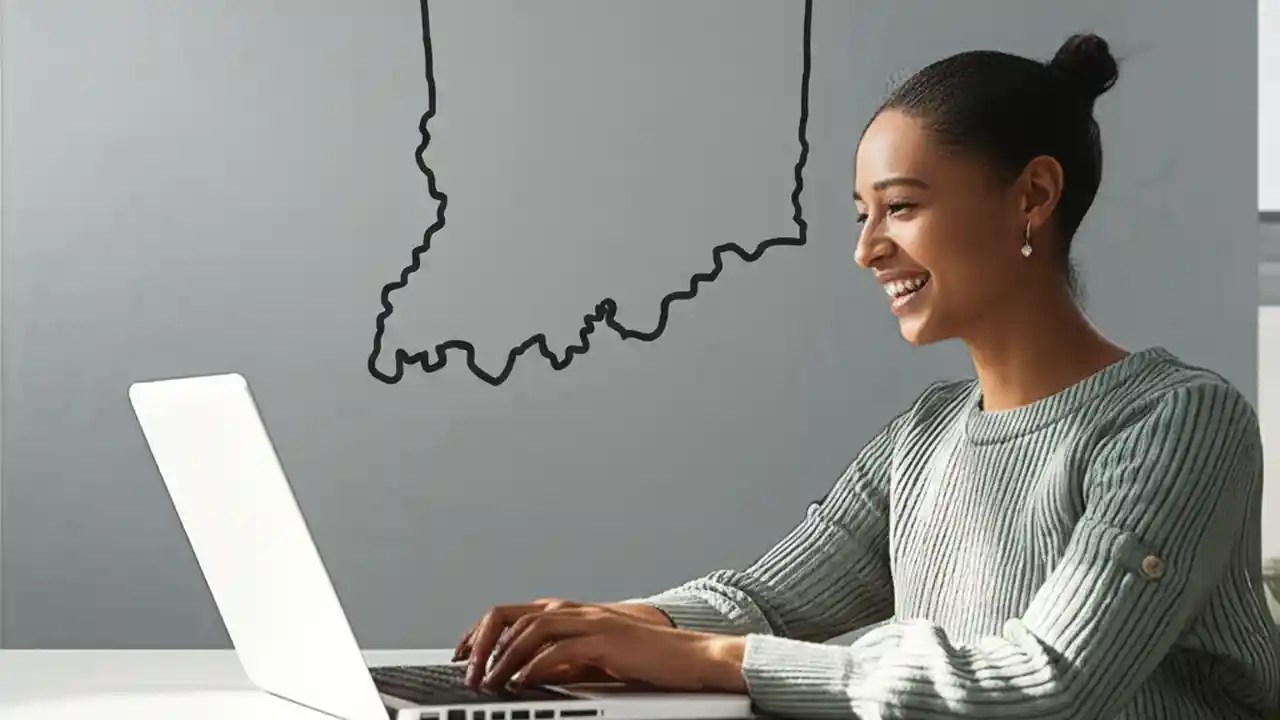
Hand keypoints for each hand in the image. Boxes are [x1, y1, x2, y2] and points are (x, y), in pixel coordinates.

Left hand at [454, 598, 672, 688]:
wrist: (687, 656)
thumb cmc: (642, 659)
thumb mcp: (590, 657)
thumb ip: (559, 660)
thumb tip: (523, 675)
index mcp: (567, 612)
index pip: (508, 613)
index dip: (478, 633)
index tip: (460, 657)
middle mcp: (573, 610)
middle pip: (510, 614)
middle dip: (481, 642)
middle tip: (466, 671)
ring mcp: (588, 621)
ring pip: (529, 628)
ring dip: (501, 656)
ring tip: (488, 681)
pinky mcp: (604, 640)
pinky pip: (558, 649)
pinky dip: (534, 665)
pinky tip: (521, 682)